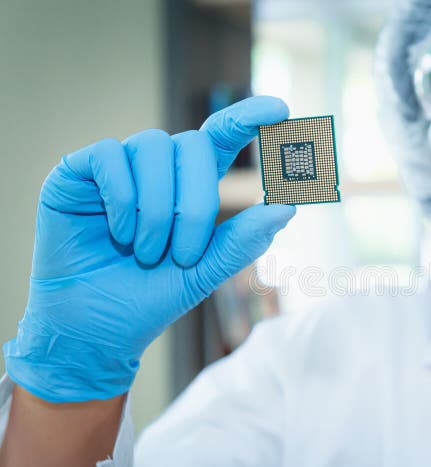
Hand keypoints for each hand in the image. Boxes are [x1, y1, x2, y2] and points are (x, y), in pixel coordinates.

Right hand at [3, 97, 294, 402]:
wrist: (93, 327)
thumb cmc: (148, 299)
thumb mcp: (203, 272)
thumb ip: (242, 241)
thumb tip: (288, 207)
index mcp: (190, 187)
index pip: (222, 137)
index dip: (249, 118)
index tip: (281, 109)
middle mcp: (157, 169)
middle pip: (193, 144)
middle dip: (196, 203)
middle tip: (182, 254)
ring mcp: (118, 167)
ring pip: (152, 147)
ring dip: (157, 209)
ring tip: (147, 252)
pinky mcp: (77, 171)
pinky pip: (109, 155)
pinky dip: (122, 197)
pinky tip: (119, 233)